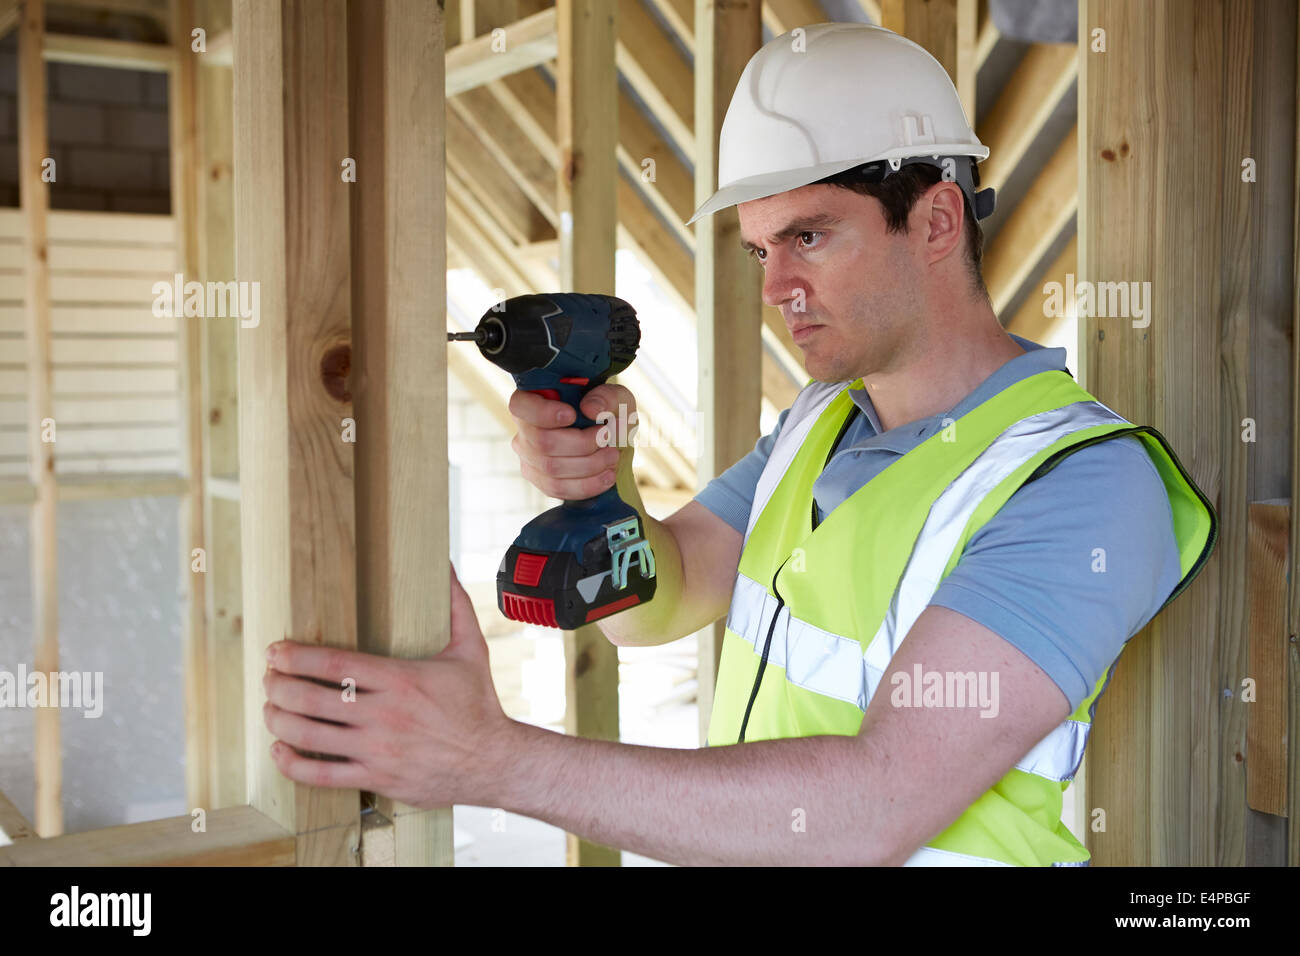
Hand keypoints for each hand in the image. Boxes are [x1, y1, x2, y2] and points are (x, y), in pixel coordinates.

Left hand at [262, 563, 514, 809]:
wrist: (494, 761)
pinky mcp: (377, 778)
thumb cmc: (478, 704)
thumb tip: (446, 563)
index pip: (334, 664)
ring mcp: (378, 750)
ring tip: (270, 708)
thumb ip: (455, 604)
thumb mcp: (471, 649)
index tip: (274, 651)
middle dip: (278, 686)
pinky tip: (280, 749)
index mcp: (401, 680)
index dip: (295, 656)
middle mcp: (385, 716)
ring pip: (309, 736)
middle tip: (269, 678)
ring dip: (278, 720)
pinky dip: (292, 763)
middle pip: (311, 699)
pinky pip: (322, 776)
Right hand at [508, 382, 636, 499]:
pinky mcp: (541, 480)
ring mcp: (529, 458)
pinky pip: (558, 488)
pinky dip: (587, 485)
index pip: (521, 406)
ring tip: (612, 456)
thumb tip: (590, 409)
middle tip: (606, 437)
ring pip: (552, 469)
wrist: (611, 438)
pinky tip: (606, 476)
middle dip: (581, 444)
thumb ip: (606, 397)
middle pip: (542, 443)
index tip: (572, 415)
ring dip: (589, 465)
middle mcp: (525, 430)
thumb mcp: (615, 397)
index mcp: (534, 400)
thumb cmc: (608, 412)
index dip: (543, 413)